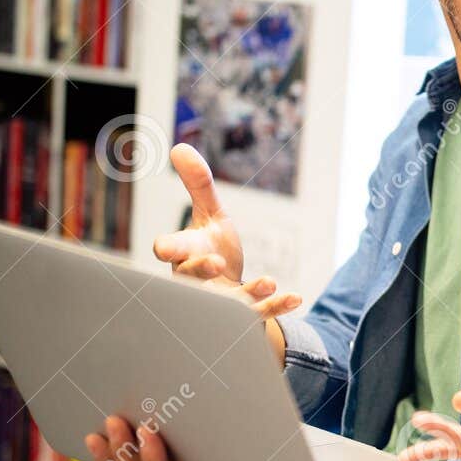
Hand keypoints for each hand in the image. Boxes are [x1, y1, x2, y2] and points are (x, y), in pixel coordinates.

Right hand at [152, 143, 300, 337]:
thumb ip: (197, 184)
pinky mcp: (243, 314)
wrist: (229, 284)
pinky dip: (277, 306)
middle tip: (214, 262)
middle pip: (192, 278)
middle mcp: (196, 280)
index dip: (166, 248)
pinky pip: (260, 313)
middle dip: (200, 269)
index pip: (169, 249)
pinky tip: (296, 298)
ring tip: (268, 281)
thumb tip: (180, 146)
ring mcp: (219, 300)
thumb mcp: (209, 213)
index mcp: (184, 253)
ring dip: (247, 293)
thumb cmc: (211, 246)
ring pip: (228, 302)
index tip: (164, 248)